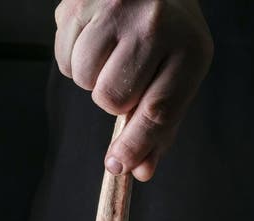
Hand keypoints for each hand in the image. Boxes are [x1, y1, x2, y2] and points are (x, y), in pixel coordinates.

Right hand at [54, 0, 212, 180]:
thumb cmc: (170, 36)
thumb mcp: (180, 76)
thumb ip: (161, 126)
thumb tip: (139, 171)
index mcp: (188, 49)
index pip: (157, 112)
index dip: (135, 145)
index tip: (118, 166)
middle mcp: (153, 23)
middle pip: (112, 97)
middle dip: (114, 99)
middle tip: (125, 77)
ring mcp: (114, 6)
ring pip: (84, 77)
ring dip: (92, 78)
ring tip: (110, 56)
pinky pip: (64, 56)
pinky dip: (74, 58)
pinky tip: (94, 40)